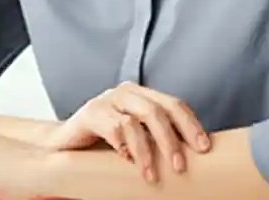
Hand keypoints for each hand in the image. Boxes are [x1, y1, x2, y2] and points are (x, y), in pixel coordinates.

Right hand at [46, 81, 209, 183]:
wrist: (63, 145)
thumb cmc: (105, 145)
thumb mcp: (136, 139)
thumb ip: (156, 139)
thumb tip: (194, 160)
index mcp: (143, 96)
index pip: (174, 104)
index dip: (191, 124)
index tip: (204, 148)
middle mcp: (126, 93)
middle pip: (158, 110)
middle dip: (172, 139)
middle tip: (180, 166)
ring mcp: (106, 101)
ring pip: (136, 120)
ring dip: (147, 150)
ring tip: (151, 175)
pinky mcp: (89, 113)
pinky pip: (113, 128)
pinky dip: (124, 147)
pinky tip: (127, 161)